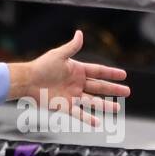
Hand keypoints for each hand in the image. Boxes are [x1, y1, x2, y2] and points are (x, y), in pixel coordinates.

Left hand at [10, 30, 130, 128]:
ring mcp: (72, 96)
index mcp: (77, 70)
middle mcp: (76, 83)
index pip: (98, 71)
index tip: (123, 75)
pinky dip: (88, 118)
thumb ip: (72, 46)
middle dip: (113, 89)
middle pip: (99, 87)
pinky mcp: (64, 106)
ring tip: (118, 108)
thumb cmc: (41, 66)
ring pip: (93, 101)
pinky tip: (97, 122)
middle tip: (127, 92)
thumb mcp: (58, 55)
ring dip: (105, 105)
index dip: (111, 73)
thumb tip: (80, 33)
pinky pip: (79, 113)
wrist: (27, 81)